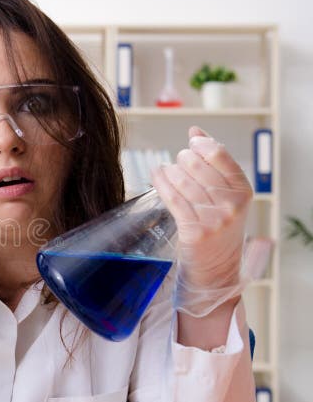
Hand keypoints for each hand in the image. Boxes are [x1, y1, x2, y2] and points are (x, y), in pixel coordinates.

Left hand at [151, 126, 252, 316]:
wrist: (215, 271)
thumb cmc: (219, 229)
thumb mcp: (226, 197)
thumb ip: (213, 164)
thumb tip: (196, 130)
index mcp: (244, 192)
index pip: (220, 155)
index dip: (201, 144)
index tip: (191, 142)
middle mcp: (232, 205)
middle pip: (197, 165)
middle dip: (182, 159)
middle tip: (177, 163)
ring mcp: (214, 219)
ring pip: (182, 180)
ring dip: (168, 170)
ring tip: (164, 170)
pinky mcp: (195, 231)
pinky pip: (172, 197)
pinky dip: (161, 182)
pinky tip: (156, 175)